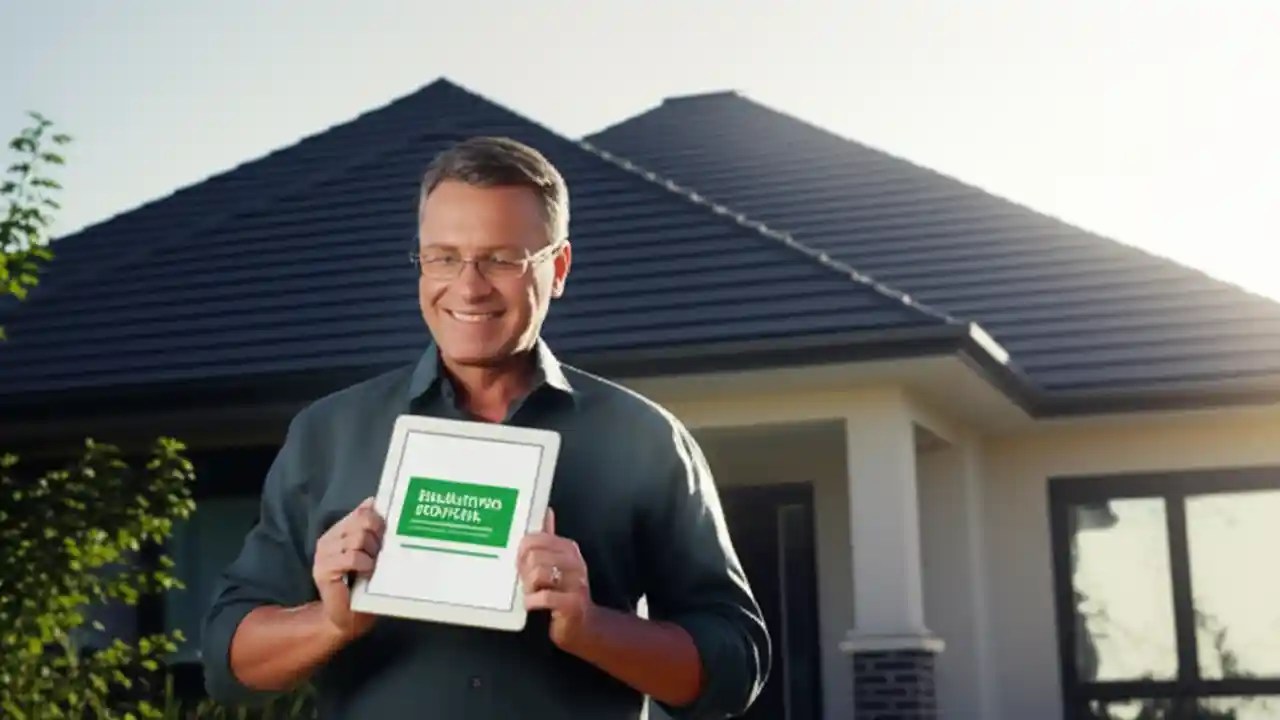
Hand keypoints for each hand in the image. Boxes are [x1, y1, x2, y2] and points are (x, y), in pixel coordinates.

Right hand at [312, 496, 383, 640]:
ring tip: (372, 567)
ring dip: (372, 554)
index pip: (362, 512)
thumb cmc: (363, 586)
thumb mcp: (371, 554)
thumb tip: (373, 501)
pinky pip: (351, 557)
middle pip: (362, 521)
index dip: (378, 521)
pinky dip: (364, 564)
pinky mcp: (323, 569)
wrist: (346, 619)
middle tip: (378, 556)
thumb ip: (371, 530)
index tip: (385, 535)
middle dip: (377, 538)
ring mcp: (324, 553)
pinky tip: (366, 574)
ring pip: (358, 538)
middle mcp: (329, 538)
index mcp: (340, 531)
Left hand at [518, 508, 595, 649]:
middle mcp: (574, 562)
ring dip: (528, 588)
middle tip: (528, 584)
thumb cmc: (562, 592)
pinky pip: (544, 596)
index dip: (521, 553)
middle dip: (524, 572)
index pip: (534, 539)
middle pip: (534, 556)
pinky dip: (532, 602)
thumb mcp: (555, 563)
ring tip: (532, 593)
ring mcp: (576, 582)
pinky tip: (533, 604)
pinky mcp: (573, 603)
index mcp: (568, 548)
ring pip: (538, 574)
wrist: (582, 625)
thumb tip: (546, 511)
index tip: (522, 566)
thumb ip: (549, 538)